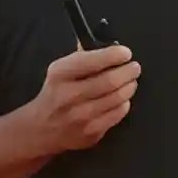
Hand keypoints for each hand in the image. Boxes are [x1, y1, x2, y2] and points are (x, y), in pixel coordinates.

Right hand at [23, 45, 140, 154]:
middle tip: (135, 67)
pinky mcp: (92, 132)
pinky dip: (124, 104)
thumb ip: (82, 57)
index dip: (113, 55)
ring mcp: (81, 116)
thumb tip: (107, 45)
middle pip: (110, 81)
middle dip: (128, 71)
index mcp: (60, 74)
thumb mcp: (59, 71)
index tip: (125, 53)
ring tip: (131, 82)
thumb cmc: (55, 94)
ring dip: (129, 87)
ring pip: (117, 98)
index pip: (92, 61)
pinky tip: (122, 99)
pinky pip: (118, 114)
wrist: (42, 130)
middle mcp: (70, 95)